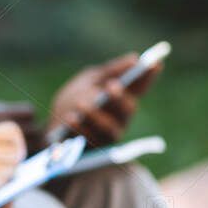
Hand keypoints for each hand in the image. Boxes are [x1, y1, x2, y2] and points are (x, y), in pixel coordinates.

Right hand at [0, 121, 25, 207]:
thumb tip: (20, 154)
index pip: (11, 130)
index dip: (16, 142)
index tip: (11, 153)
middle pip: (18, 145)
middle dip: (18, 157)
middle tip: (11, 168)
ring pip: (15, 163)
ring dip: (10, 172)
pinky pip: (10, 178)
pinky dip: (4, 184)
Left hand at [47, 53, 161, 145]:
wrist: (52, 124)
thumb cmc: (76, 98)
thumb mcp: (90, 79)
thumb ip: (110, 71)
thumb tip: (134, 59)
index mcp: (122, 98)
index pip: (141, 86)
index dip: (149, 76)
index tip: (155, 63)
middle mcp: (121, 118)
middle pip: (128, 109)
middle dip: (120, 98)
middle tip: (111, 86)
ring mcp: (108, 135)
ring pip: (109, 127)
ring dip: (94, 114)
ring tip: (80, 103)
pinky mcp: (91, 148)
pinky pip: (87, 140)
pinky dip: (78, 128)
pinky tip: (69, 118)